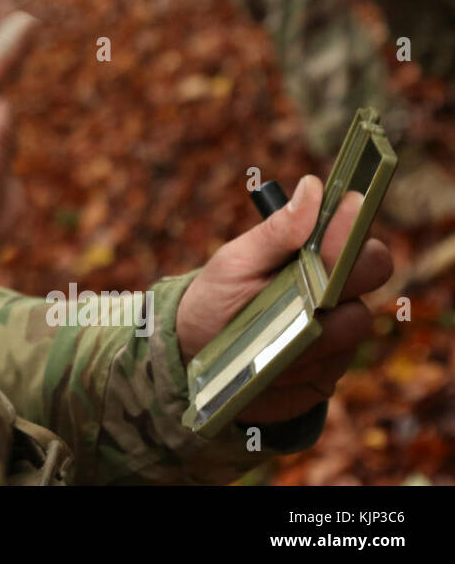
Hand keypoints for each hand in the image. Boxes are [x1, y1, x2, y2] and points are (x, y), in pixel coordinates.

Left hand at [176, 175, 393, 425]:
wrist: (193, 352)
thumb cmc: (218, 296)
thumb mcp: (237, 261)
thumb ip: (276, 232)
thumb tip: (312, 187)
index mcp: (319, 260)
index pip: (361, 241)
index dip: (354, 231)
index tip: (340, 219)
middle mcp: (338, 295)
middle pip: (371, 279)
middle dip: (339, 282)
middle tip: (305, 289)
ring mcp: (336, 338)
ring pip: (350, 329)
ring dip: (308, 329)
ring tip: (264, 333)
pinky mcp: (324, 376)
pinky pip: (327, 371)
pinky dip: (294, 366)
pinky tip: (267, 365)